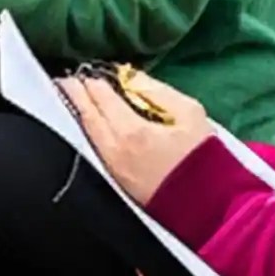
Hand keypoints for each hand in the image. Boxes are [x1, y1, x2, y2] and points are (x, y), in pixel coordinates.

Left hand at [58, 72, 212, 204]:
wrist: (208, 205)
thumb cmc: (203, 155)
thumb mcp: (189, 113)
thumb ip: (156, 92)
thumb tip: (129, 77)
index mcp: (132, 130)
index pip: (102, 98)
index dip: (93, 82)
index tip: (86, 70)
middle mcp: (113, 148)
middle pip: (88, 115)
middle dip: (76, 94)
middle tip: (65, 79)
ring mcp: (110, 166)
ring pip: (87, 132)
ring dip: (78, 111)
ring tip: (71, 95)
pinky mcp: (113, 179)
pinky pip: (93, 147)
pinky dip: (86, 129)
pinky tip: (86, 121)